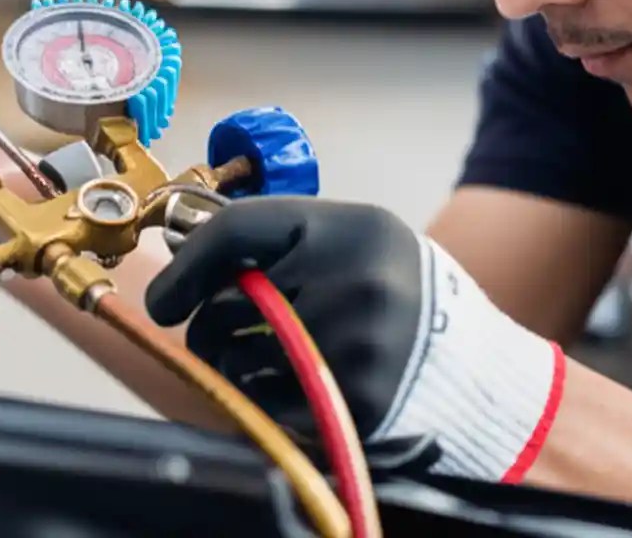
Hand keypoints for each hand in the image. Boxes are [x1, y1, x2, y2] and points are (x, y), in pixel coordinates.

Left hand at [146, 196, 566, 482]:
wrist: (471, 367)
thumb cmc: (392, 296)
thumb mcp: (350, 243)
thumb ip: (277, 240)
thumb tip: (179, 241)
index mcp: (351, 228)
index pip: (237, 232)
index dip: (184, 266)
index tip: (160, 298)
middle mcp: (355, 280)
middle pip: (226, 302)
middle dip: (205, 324)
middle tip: (214, 333)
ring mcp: (357, 344)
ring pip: (236, 358)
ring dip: (233, 363)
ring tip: (270, 357)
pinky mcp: (354, 400)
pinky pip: (263, 401)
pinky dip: (262, 398)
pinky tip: (293, 386)